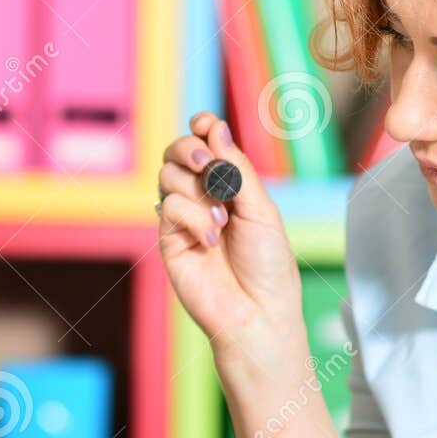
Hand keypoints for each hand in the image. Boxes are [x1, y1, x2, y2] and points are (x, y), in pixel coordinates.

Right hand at [158, 114, 304, 359]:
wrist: (257, 313)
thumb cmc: (268, 266)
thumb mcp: (260, 208)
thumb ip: (236, 169)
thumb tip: (216, 129)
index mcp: (230, 187)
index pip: (206, 145)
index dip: (201, 128)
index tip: (205, 124)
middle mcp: (203, 198)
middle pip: (178, 153)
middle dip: (189, 149)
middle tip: (206, 164)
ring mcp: (183, 219)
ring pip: (168, 175)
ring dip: (196, 189)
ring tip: (221, 218)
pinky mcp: (169, 240)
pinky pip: (168, 206)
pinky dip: (192, 216)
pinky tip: (211, 239)